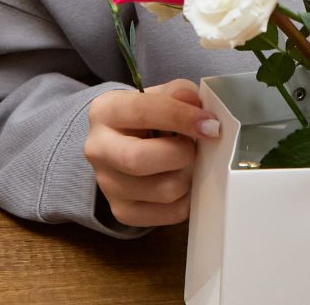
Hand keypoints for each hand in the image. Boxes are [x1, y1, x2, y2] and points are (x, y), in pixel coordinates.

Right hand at [83, 79, 219, 226]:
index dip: (181, 117)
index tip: (210, 125)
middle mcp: (98, 149)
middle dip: (180, 153)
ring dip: (189, 175)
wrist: (124, 144)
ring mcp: (108, 185)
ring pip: (165, 190)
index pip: (143, 112)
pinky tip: (183, 179)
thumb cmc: (148, 116)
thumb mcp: (160, 95)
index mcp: (106, 111)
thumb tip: (203, 114)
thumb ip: (181, 94)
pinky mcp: (123, 212)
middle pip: (140, 160)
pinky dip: (189, 198)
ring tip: (188, 162)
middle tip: (194, 147)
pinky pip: (171, 213)